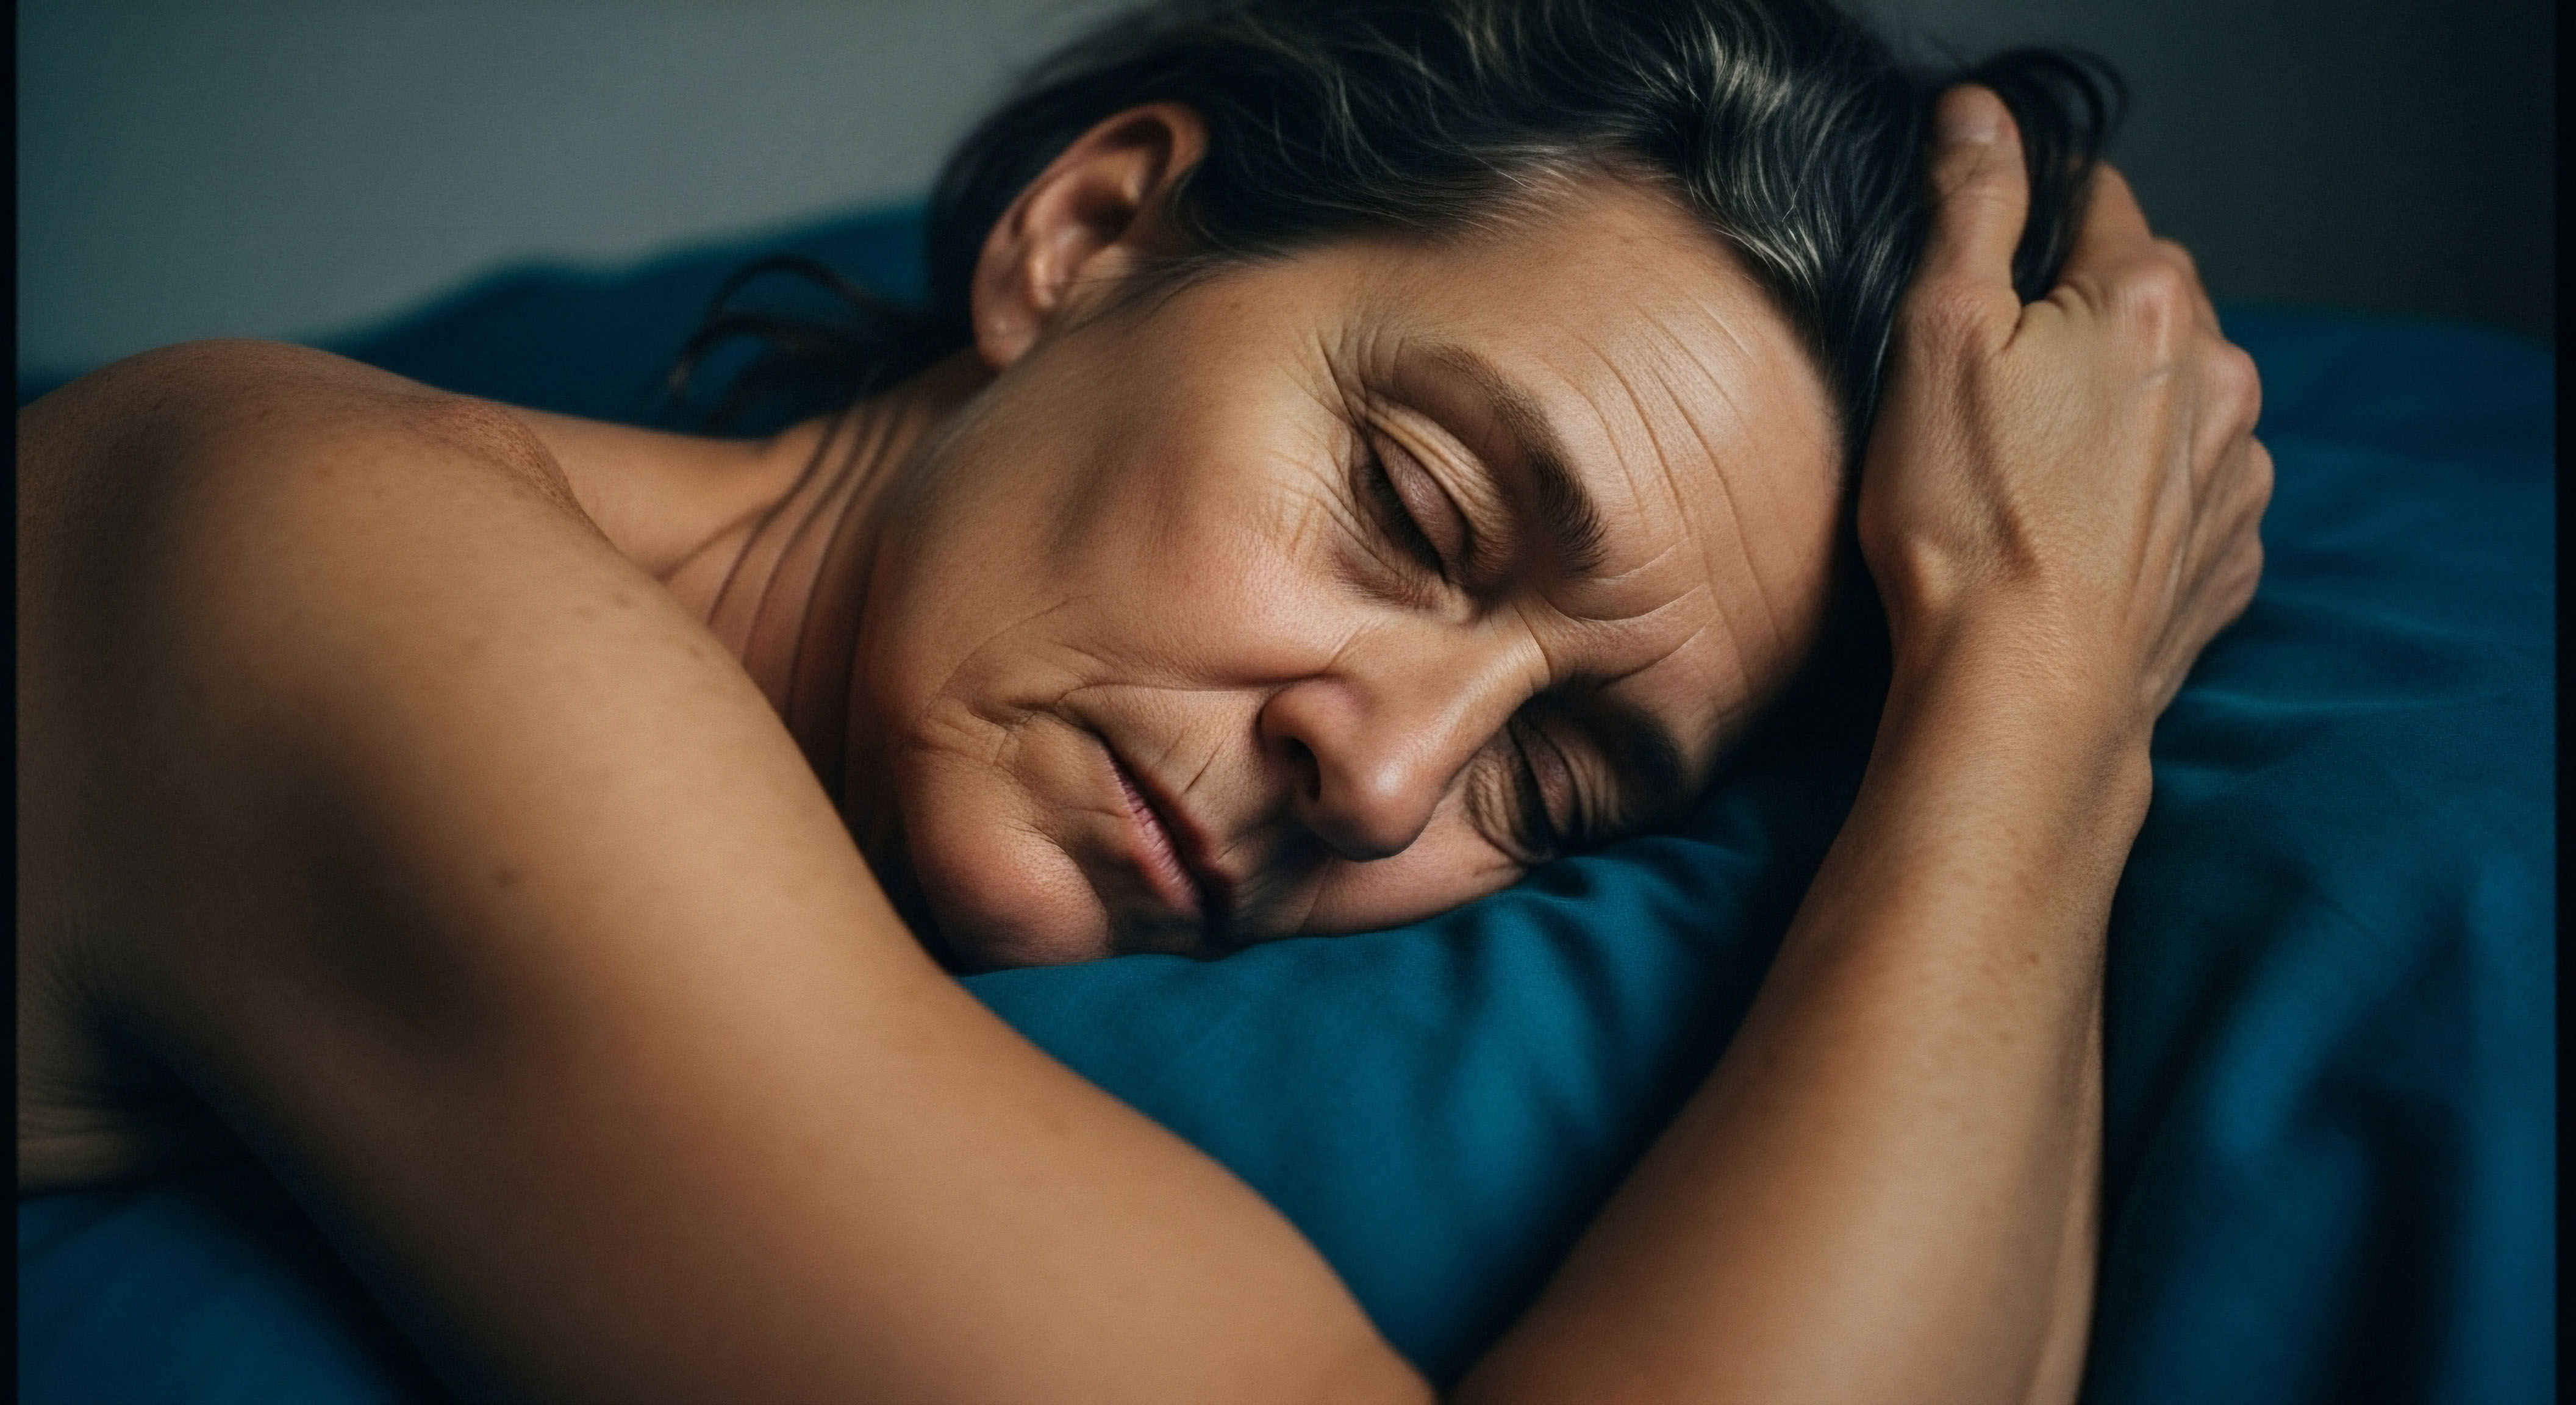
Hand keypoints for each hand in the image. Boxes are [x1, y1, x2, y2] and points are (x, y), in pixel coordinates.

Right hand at [1858, 85, 2269, 727]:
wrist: (2020, 694)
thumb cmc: (1965, 523)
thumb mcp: (1935, 336)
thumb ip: (1971, 211)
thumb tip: (1981, 121)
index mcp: (2152, 301)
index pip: (2098, 201)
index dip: (2027, 230)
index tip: (1978, 289)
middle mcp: (2223, 376)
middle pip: (2145, 304)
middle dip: (2075, 329)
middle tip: (1987, 399)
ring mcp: (2239, 475)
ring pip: (2172, 401)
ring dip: (2115, 416)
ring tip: (2028, 478)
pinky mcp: (2230, 558)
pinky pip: (2188, 495)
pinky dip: (2138, 501)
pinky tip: (2070, 535)